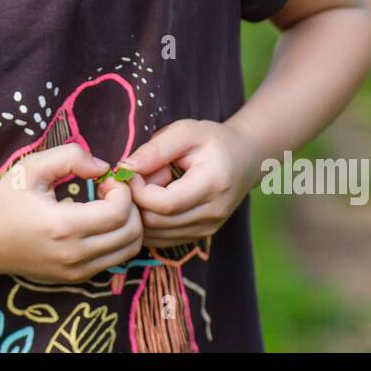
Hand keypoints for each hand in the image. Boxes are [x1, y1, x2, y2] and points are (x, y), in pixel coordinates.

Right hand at [0, 143, 143, 283]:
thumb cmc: (6, 200)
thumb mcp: (31, 167)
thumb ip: (70, 156)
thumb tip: (103, 167)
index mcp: (63, 226)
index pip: (120, 211)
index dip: (121, 189)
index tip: (103, 179)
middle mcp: (74, 254)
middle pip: (132, 233)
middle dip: (131, 206)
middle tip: (109, 192)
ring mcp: (77, 271)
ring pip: (129, 250)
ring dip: (128, 224)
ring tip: (107, 207)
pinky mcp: (77, 278)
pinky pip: (115, 259)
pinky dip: (118, 239)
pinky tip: (98, 223)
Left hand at [117, 117, 263, 248]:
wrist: (245, 160)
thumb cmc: (212, 141)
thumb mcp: (185, 132)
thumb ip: (155, 149)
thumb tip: (125, 168)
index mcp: (213, 185)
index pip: (166, 204)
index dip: (138, 190)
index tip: (130, 172)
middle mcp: (213, 214)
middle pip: (157, 222)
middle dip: (137, 201)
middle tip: (138, 177)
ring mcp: (207, 230)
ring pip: (155, 235)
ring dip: (141, 212)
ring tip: (149, 186)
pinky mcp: (199, 237)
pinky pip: (161, 239)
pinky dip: (148, 222)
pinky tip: (153, 199)